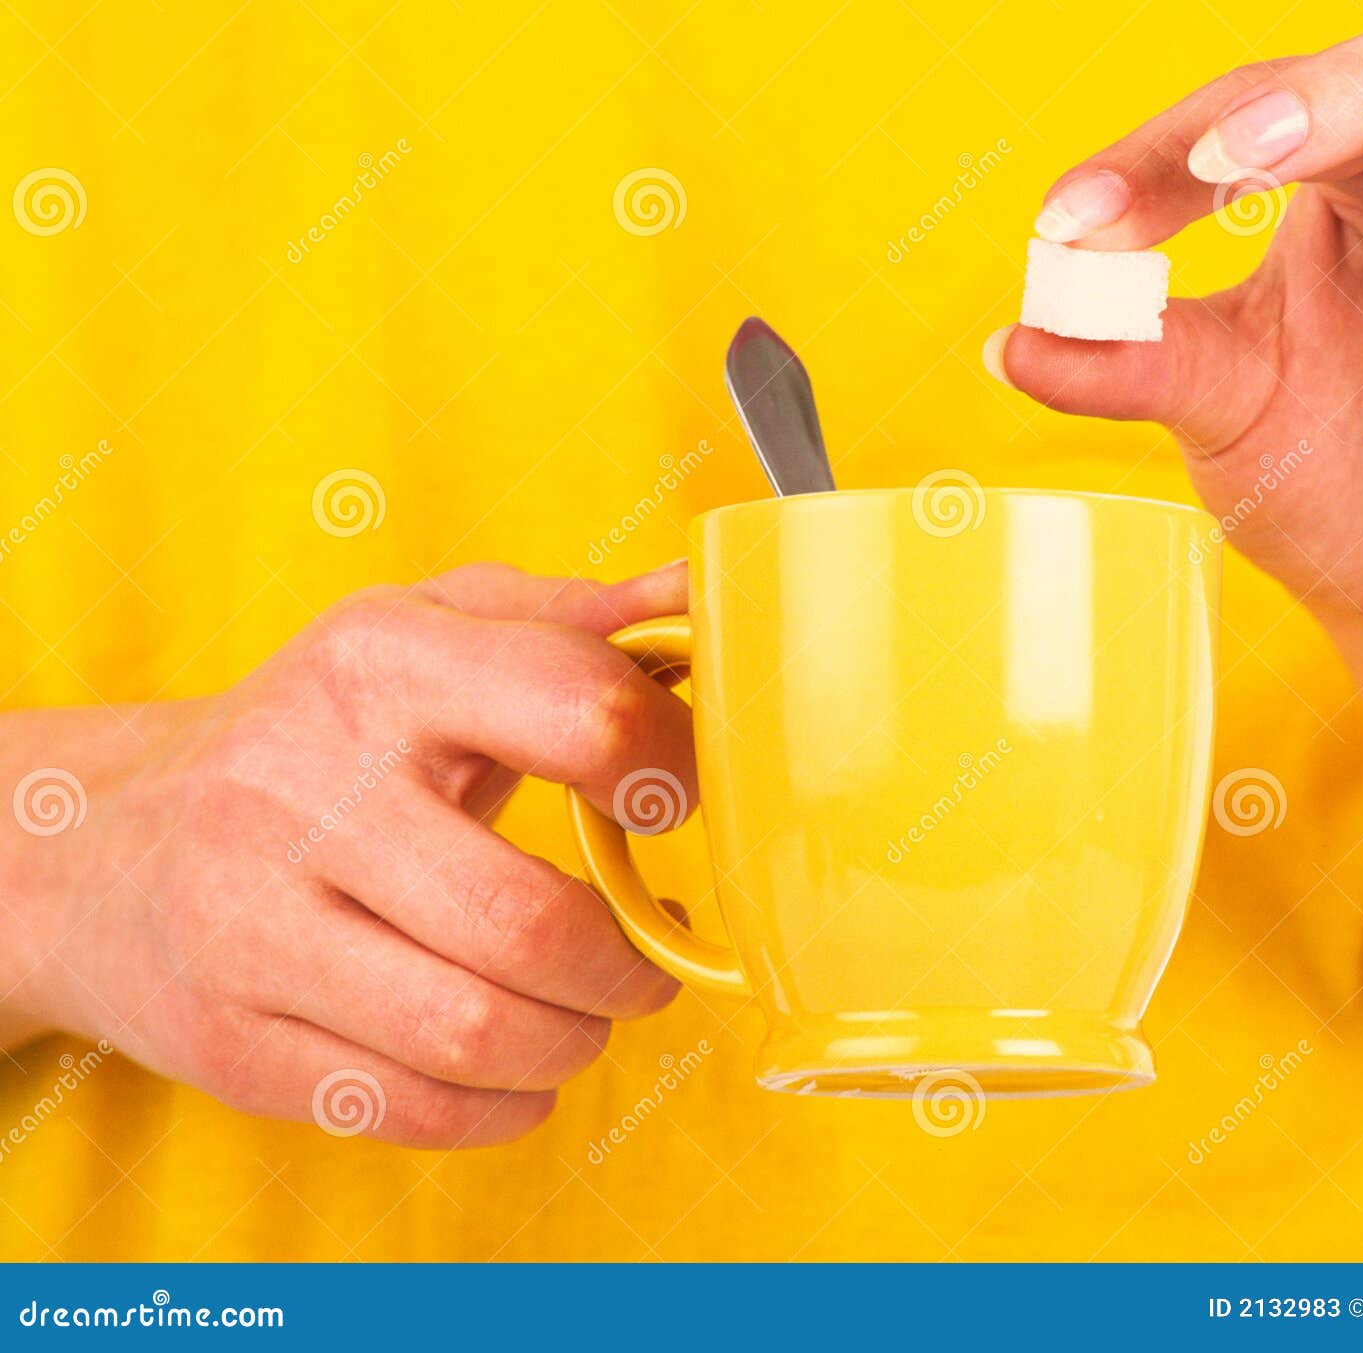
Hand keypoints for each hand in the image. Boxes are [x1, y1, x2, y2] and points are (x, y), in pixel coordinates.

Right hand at [0, 562, 692, 1146]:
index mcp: (380, 662)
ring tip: (585, 1011)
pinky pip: (415, 1107)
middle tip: (650, 957)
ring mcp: (254, 922)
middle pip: (532, 919)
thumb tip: (703, 596)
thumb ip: (573, 618)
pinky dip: (505, 1105)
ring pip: (478, 1032)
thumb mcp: (426, 631)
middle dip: (631, 963)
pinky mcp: (232, 1038)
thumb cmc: (315, 728)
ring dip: (575, 1040)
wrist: (103, 843)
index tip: (677, 801)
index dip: (671, 770)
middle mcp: (304, 787)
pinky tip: (516, 1067)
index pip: (580, 712)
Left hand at [995, 3, 1362, 710]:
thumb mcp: (1223, 414)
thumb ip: (1127, 363)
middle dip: (1304, 99)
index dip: (1160, 155)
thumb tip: (1010, 342)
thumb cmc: (1342, 495)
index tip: (1069, 225)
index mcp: (1345, 196)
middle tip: (1212, 164)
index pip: (1256, 120)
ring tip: (1339, 155)